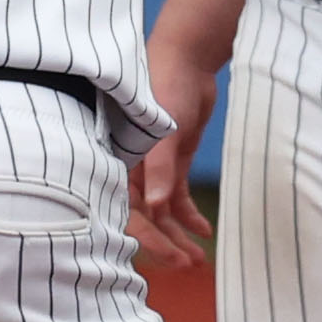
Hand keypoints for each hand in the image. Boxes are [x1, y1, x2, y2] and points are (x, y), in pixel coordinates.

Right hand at [127, 39, 219, 268]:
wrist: (186, 57)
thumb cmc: (164, 83)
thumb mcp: (163, 127)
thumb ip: (159, 167)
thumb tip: (155, 207)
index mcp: (116, 156)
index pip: (125, 207)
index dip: (146, 236)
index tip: (171, 258)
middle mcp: (129, 165)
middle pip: (143, 215)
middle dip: (164, 242)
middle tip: (189, 265)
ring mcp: (151, 164)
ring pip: (161, 209)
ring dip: (178, 233)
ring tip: (199, 257)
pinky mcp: (171, 159)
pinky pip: (176, 195)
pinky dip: (189, 214)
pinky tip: (205, 230)